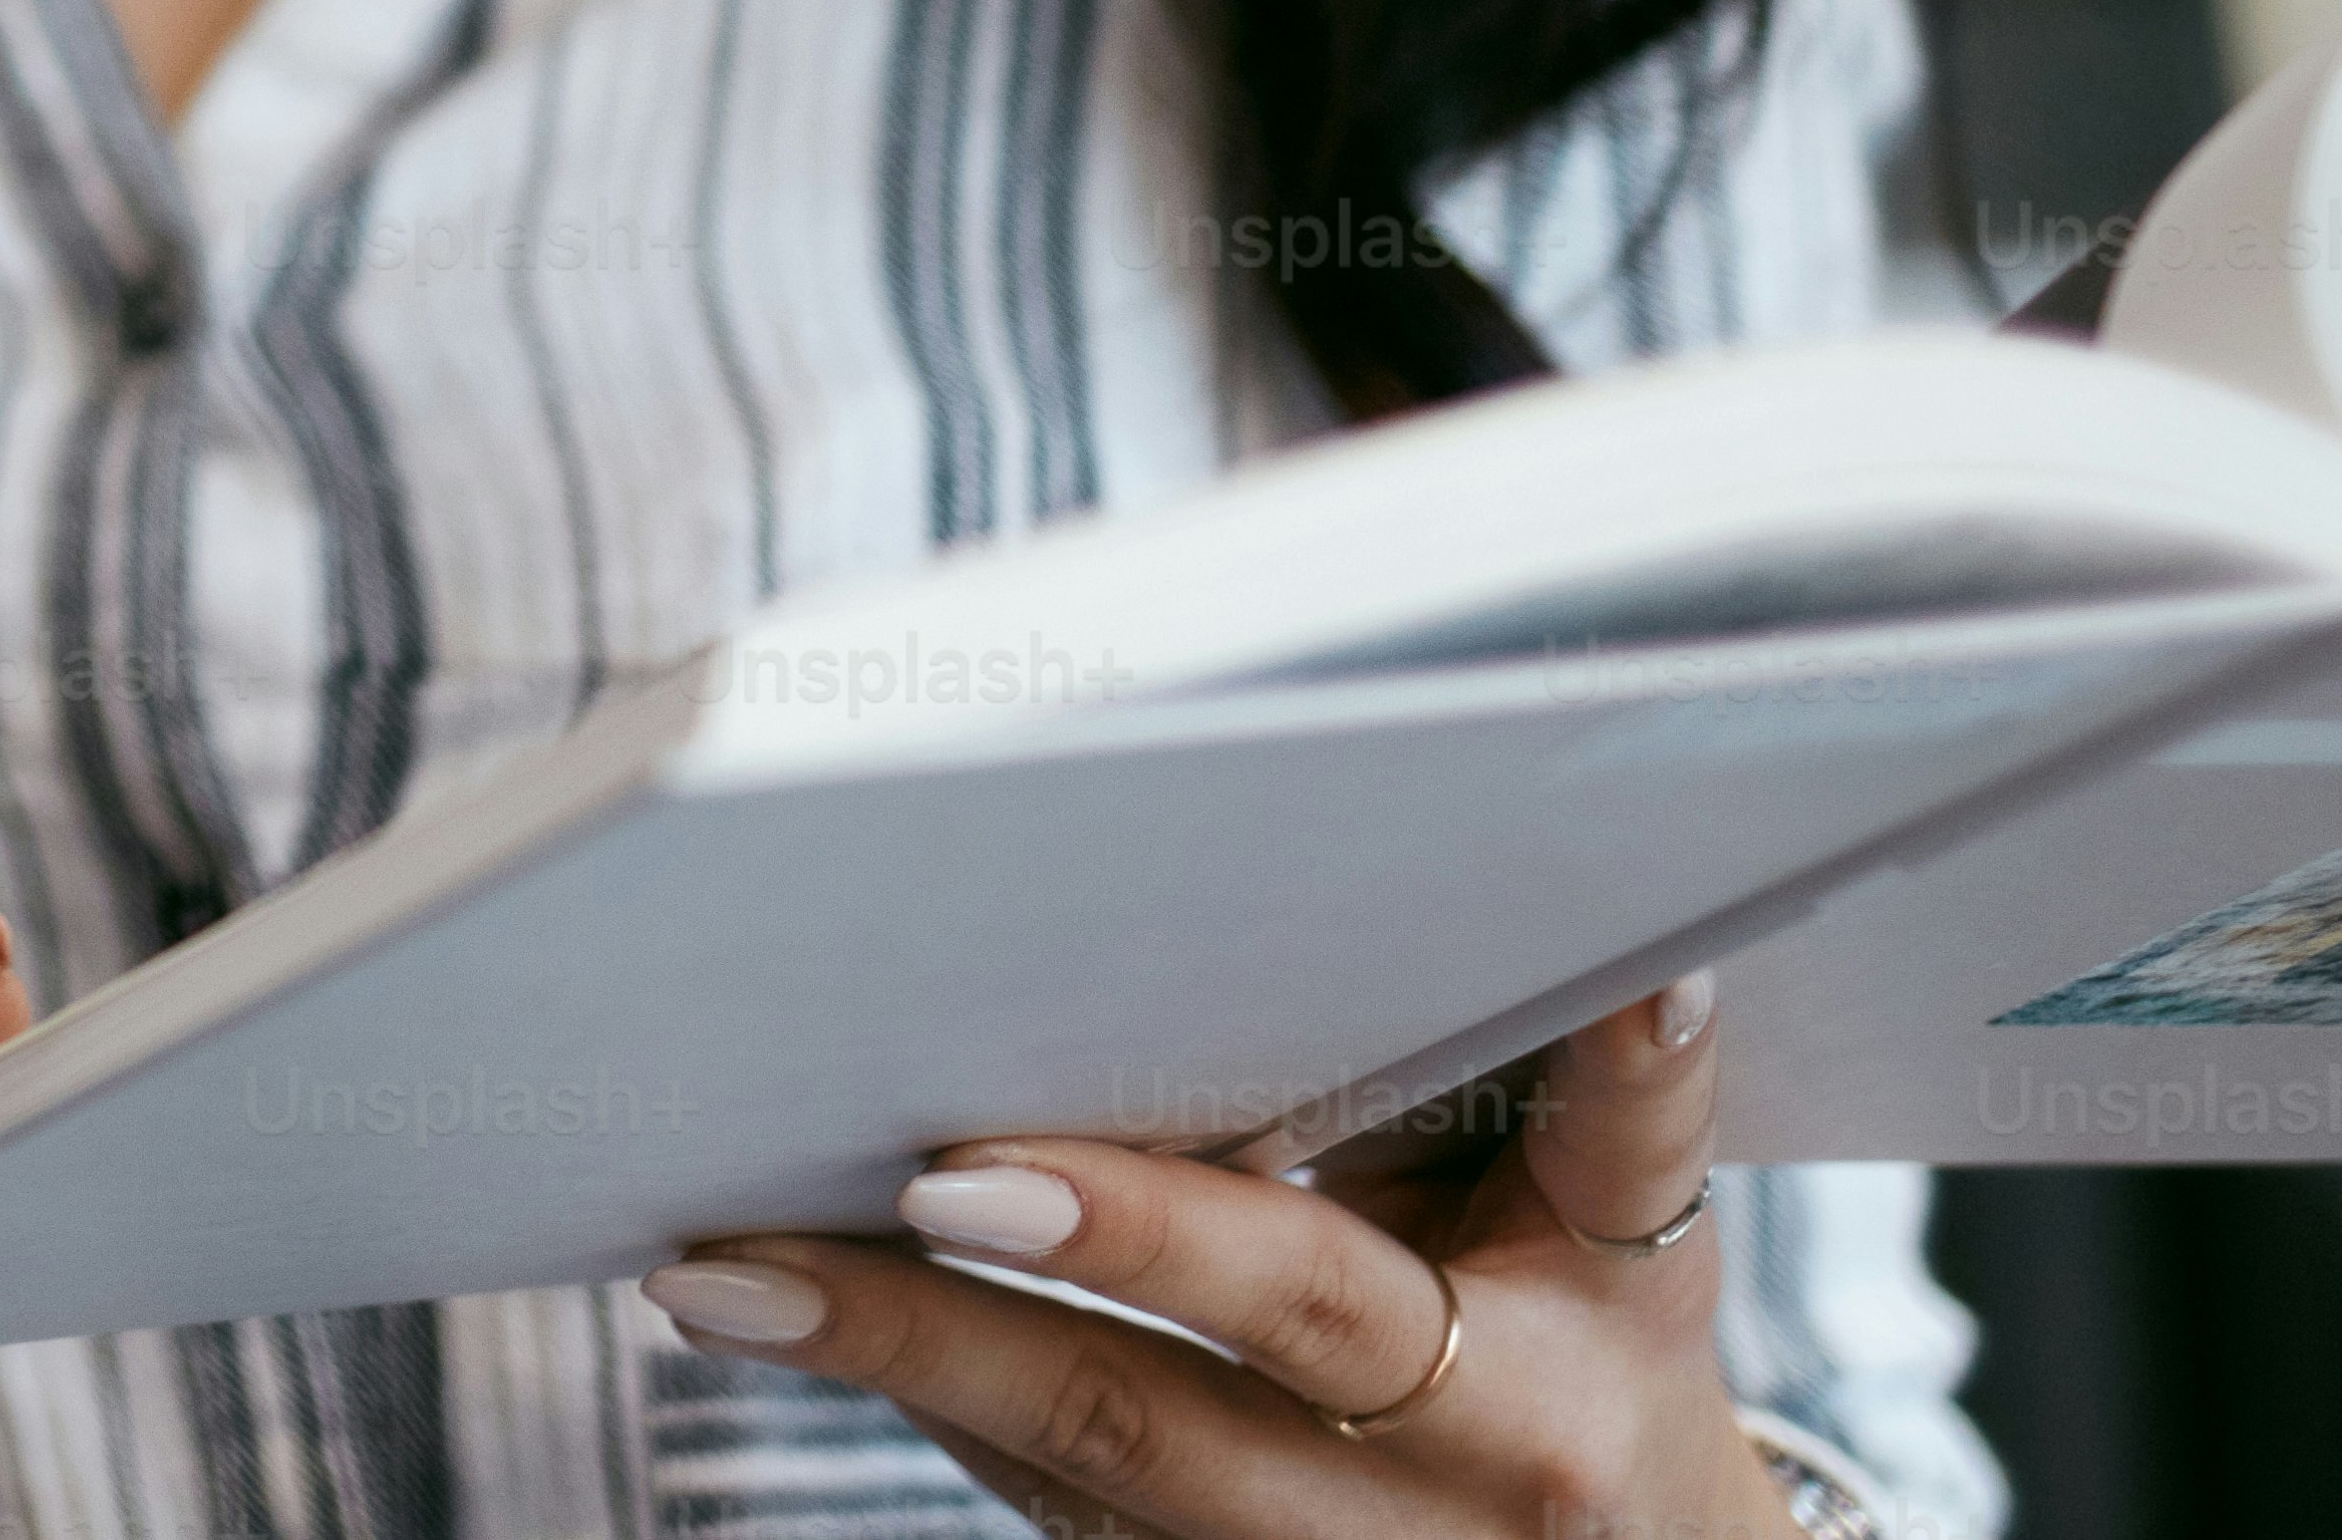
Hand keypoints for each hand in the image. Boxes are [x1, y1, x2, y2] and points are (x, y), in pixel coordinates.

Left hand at [632, 978, 1796, 1539]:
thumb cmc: (1578, 1314)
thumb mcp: (1600, 1203)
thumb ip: (1515, 1069)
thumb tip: (1314, 867)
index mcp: (1615, 1302)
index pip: (1590, 1153)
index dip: (1542, 1066)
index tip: (1465, 991)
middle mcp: (1497, 1450)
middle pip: (1286, 1330)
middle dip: (1101, 1245)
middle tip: (926, 1168)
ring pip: (1117, 1457)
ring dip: (910, 1353)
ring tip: (726, 1265)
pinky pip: (1060, 1505)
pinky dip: (929, 1396)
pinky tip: (788, 1311)